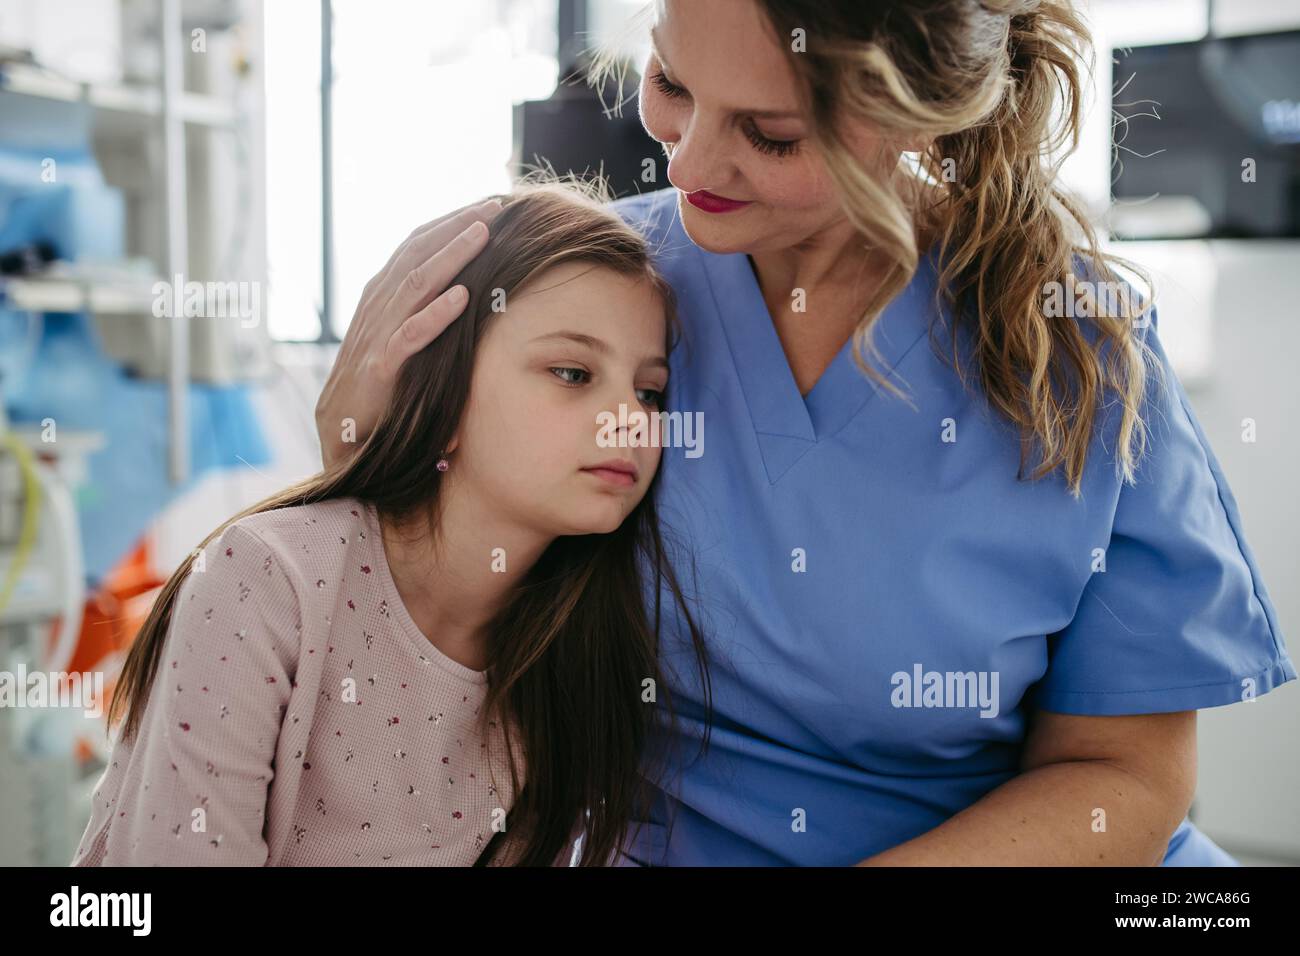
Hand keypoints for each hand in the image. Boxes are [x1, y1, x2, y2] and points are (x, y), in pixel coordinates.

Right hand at [315, 198, 503, 468]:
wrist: (342, 439)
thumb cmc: (381, 392)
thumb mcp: (403, 343)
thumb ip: (423, 315)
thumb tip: (465, 288)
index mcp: (382, 300)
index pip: (416, 248)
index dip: (449, 224)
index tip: (487, 205)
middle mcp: (376, 310)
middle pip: (416, 255)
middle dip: (455, 226)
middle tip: (495, 205)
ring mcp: (375, 338)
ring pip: (414, 286)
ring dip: (449, 256)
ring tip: (482, 233)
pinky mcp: (379, 371)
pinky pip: (408, 338)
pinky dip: (434, 316)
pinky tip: (462, 297)